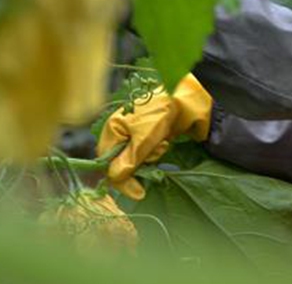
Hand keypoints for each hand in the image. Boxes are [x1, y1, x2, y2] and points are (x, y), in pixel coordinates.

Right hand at [96, 74, 211, 198]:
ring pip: (135, 161)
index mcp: (112, 130)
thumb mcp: (144, 139)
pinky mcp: (144, 138)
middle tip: (154, 155)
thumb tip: (115, 178)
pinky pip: (145, 155)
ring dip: (150, 158)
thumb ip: (129, 160)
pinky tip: (164, 142)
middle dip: (139, 165)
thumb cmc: (160, 114)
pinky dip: (155, 152)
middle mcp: (118, 133)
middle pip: (121, 164)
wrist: (183, 100)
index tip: (138, 192)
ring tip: (161, 144)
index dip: (121, 180)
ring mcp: (131, 136)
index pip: (107, 164)